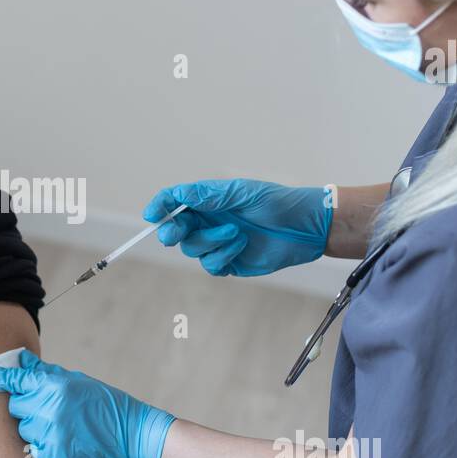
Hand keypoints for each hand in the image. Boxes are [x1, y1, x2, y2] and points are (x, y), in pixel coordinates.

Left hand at [0, 350, 174, 457]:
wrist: (131, 437)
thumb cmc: (105, 405)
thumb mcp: (77, 381)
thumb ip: (45, 376)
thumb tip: (21, 362)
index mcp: (54, 386)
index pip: (14, 380)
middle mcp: (49, 409)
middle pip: (16, 407)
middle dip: (27, 408)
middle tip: (50, 409)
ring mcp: (51, 435)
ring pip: (25, 430)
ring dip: (37, 429)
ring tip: (63, 427)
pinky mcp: (55, 457)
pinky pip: (37, 450)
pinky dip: (48, 447)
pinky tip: (68, 442)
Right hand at [143, 179, 331, 275]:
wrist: (305, 227)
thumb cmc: (276, 202)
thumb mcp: (240, 192)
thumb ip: (206, 195)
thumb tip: (173, 196)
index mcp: (208, 201)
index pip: (174, 203)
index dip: (160, 207)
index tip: (152, 214)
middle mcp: (208, 221)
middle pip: (176, 230)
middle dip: (173, 231)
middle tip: (174, 232)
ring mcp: (217, 243)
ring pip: (193, 249)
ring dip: (211, 242)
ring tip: (237, 233)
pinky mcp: (229, 262)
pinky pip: (211, 265)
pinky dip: (222, 256)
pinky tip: (240, 246)